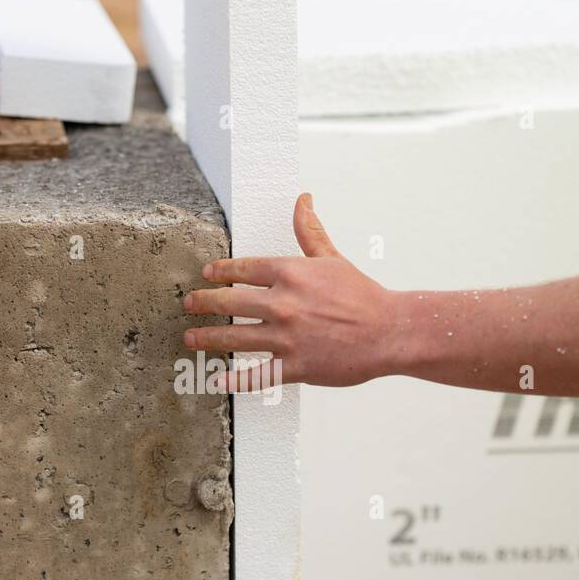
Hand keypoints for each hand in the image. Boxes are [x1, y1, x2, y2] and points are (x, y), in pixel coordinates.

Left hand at [183, 193, 394, 389]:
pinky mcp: (295, 366)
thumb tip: (302, 200)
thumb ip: (310, 231)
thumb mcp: (332, 258)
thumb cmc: (363, 295)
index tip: (206, 275)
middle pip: (228, 302)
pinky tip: (217, 379)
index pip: (242, 269)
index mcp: (290, 273)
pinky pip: (257, 375)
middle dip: (203, 303)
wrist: (389, 331)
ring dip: (207, 338)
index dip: (219, 272)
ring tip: (190, 337)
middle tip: (189, 305)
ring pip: (234, 338)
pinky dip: (234, 379)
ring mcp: (286, 337)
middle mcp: (282, 303)